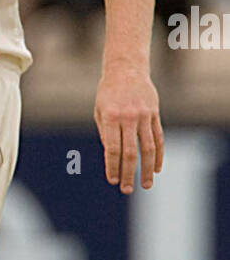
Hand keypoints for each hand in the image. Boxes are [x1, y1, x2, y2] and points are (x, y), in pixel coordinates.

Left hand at [93, 66, 163, 192]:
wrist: (126, 69)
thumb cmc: (108, 93)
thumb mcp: (99, 111)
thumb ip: (106, 134)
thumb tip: (112, 158)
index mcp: (111, 117)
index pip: (112, 149)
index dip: (112, 167)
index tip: (112, 180)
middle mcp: (128, 117)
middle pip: (130, 152)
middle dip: (128, 173)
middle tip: (127, 189)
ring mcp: (143, 116)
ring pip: (148, 148)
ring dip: (147, 169)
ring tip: (146, 184)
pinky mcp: (154, 114)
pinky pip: (158, 138)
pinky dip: (159, 154)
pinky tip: (157, 168)